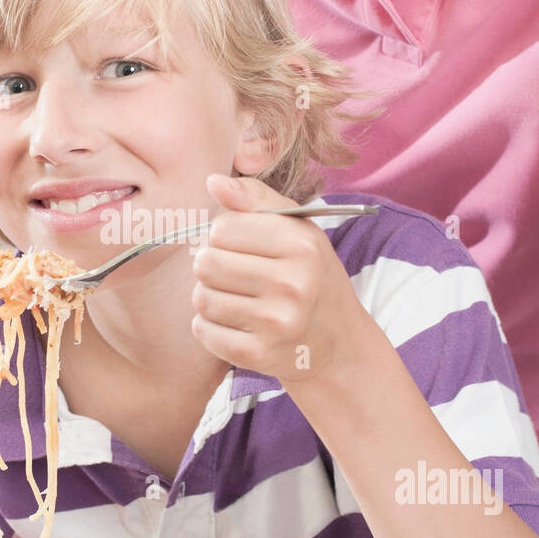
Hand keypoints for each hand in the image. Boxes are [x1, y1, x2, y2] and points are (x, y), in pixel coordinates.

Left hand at [190, 174, 368, 391]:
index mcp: (301, 245)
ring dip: (209, 296)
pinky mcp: (259, 355)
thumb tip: (213, 182)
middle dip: (211, 266)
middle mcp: (292, 284)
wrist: (337, 343)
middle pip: (206, 263)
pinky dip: (209, 326)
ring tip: (234, 297)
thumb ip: (255, 198)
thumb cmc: (310, 275)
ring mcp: (276, 323)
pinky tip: (234, 323)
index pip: (222, 228)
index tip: (241, 247)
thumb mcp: (297, 229)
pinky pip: (203, 331)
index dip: (224, 236)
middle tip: (233, 274)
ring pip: (201, 298)